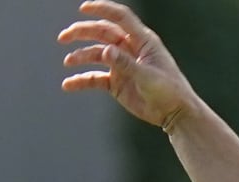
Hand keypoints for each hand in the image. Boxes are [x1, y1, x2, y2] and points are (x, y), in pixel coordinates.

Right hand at [57, 1, 193, 129]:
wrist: (174, 114)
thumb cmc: (169, 91)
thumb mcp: (148, 76)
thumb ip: (126, 64)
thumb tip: (105, 51)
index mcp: (143, 41)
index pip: (120, 18)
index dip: (102, 9)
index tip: (83, 8)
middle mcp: (130, 49)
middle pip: (102, 33)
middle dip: (82, 32)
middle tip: (64, 37)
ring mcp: (122, 65)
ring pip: (96, 54)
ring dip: (80, 55)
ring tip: (68, 61)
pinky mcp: (117, 82)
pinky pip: (95, 78)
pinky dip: (81, 80)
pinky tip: (68, 84)